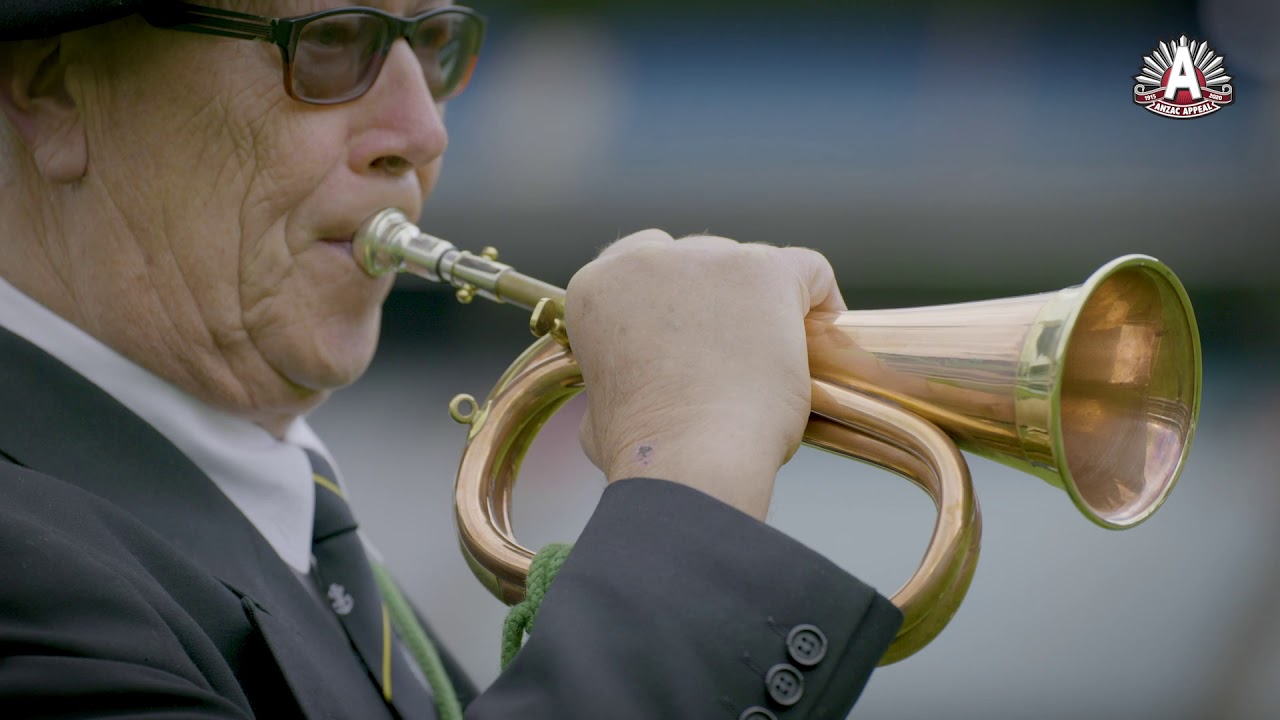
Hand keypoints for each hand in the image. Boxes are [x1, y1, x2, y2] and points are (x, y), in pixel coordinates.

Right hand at [564, 229, 845, 519]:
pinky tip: (822, 332)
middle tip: (735, 350)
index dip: (675, 295)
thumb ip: (612, 384)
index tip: (694, 330)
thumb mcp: (598, 414)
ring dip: (762, 303)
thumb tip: (616, 396)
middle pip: (699, 258)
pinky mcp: (762, 273)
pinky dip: (819, 297)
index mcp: (598, 286)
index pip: (645, 261)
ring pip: (750, 263)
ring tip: (776, 353)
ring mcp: (706, 260)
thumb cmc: (647, 451)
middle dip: (718, 298)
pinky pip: (808, 267)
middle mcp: (646, 259)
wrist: (690, 460)